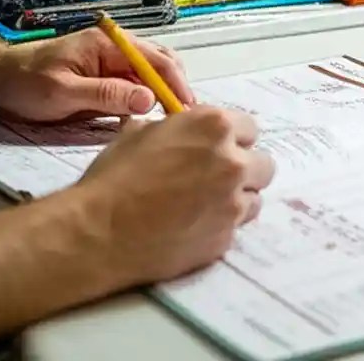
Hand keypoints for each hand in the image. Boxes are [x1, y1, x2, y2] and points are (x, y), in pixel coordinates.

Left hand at [0, 28, 195, 122]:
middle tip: (184, 120)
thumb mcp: (63, 92)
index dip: (175, 85)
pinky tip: (149, 121)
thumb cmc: (24, 82)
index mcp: (108, 45)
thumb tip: (147, 98)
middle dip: (177, 89)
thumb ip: (107, 95)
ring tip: (171, 123)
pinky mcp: (106, 79)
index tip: (184, 110)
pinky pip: (136, 88)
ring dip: (165, 96)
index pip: (157, 60)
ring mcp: (112, 64)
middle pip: (162, 64)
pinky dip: (148, 102)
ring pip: (152, 77)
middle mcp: (115, 50)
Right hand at [78, 107, 275, 282]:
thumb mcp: (140, 132)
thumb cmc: (114, 176)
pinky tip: (194, 227)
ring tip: (204, 205)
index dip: (231, 139)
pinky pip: (236, 226)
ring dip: (237, 198)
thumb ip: (176, 128)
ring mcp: (233, 202)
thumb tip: (182, 130)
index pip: (249, 128)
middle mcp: (233, 161)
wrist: (100, 229)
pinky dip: (221, 225)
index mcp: (214, 126)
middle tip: (214, 179)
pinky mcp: (227, 237)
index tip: (215, 149)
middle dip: (243, 169)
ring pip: (255, 197)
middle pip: (263, 164)